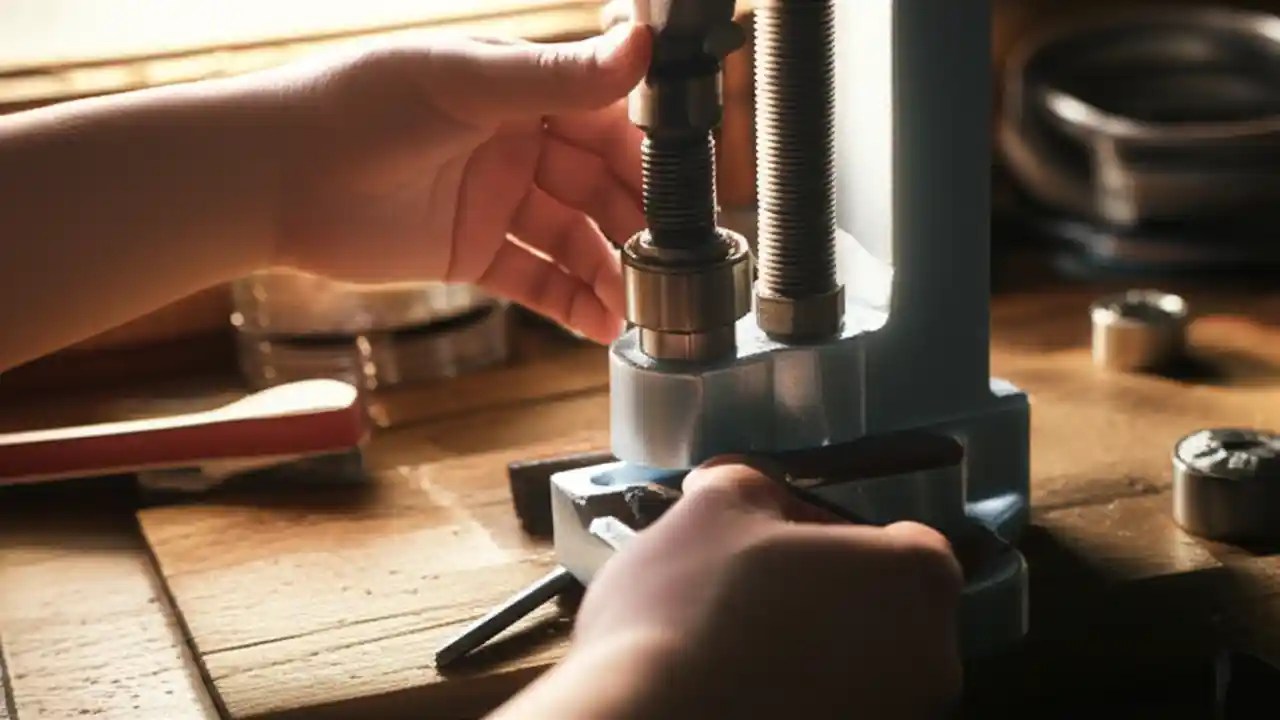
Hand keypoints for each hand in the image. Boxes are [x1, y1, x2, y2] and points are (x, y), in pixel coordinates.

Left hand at [272, 25, 651, 343]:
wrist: (276, 176)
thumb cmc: (361, 106)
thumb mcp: (466, 82)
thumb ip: (558, 77)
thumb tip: (640, 43)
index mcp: (518, 91)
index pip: (605, 123)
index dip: (644, 158)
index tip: (684, 193)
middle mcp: (513, 144)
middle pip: (596, 187)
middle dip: (635, 225)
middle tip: (670, 264)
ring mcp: (494, 201)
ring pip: (571, 240)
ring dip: (607, 273)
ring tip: (638, 309)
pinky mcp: (470, 252)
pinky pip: (533, 279)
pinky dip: (568, 302)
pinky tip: (599, 325)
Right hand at [494, 459, 963, 719]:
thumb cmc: (690, 607)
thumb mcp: (711, 508)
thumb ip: (752, 483)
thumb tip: (754, 490)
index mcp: (914, 576)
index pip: (899, 541)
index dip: (834, 535)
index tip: (776, 542)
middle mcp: (933, 656)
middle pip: (883, 608)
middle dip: (824, 595)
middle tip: (750, 592)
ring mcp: (901, 716)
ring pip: (859, 667)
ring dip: (809, 649)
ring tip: (732, 646)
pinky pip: (836, 707)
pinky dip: (798, 697)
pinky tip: (736, 688)